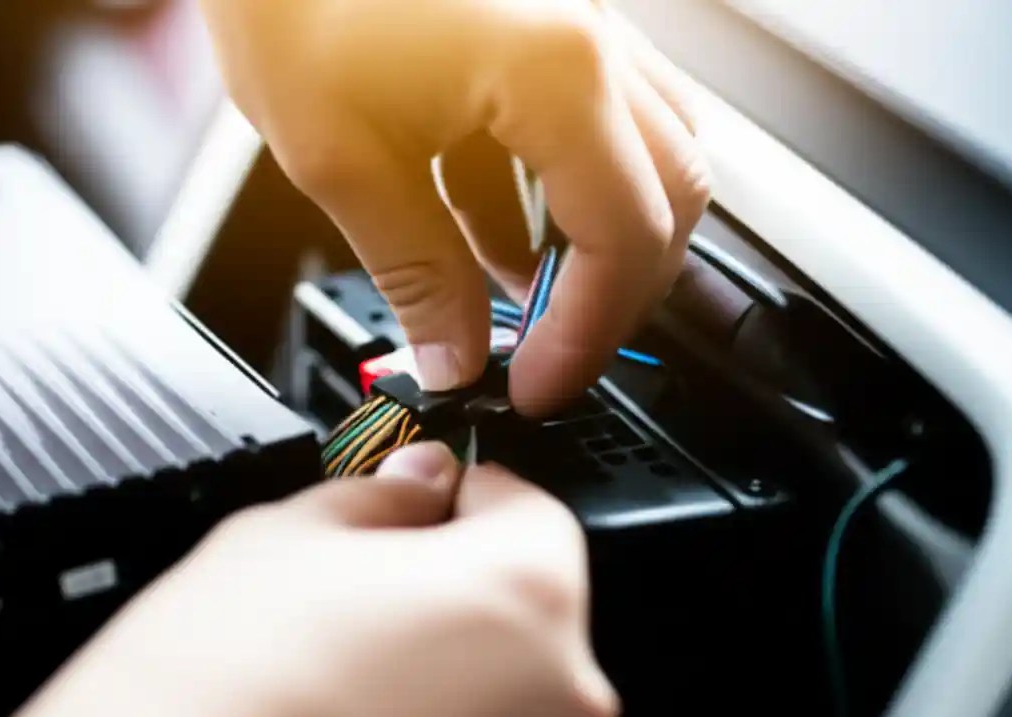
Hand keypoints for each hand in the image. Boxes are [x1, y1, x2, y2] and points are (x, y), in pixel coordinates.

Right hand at [19, 442, 615, 716]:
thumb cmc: (214, 685)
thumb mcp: (288, 535)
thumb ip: (382, 495)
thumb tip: (420, 477)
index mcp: (525, 593)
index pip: (530, 507)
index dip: (464, 495)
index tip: (423, 497)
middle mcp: (561, 689)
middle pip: (523, 600)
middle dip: (452, 578)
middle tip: (364, 584)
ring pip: (500, 677)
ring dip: (444, 657)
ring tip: (343, 661)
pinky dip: (435, 714)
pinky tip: (354, 709)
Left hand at [201, 0, 708, 414]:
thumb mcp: (341, 158)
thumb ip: (416, 271)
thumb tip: (455, 354)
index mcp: (556, 69)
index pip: (625, 235)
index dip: (589, 332)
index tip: (539, 385)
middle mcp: (592, 37)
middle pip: (670, 195)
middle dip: (615, 294)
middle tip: (548, 356)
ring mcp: (580, 23)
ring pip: (650, 155)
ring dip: (599, 240)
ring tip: (523, 303)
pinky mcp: (548, 25)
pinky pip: (596, 121)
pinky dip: (562, 191)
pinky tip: (498, 239)